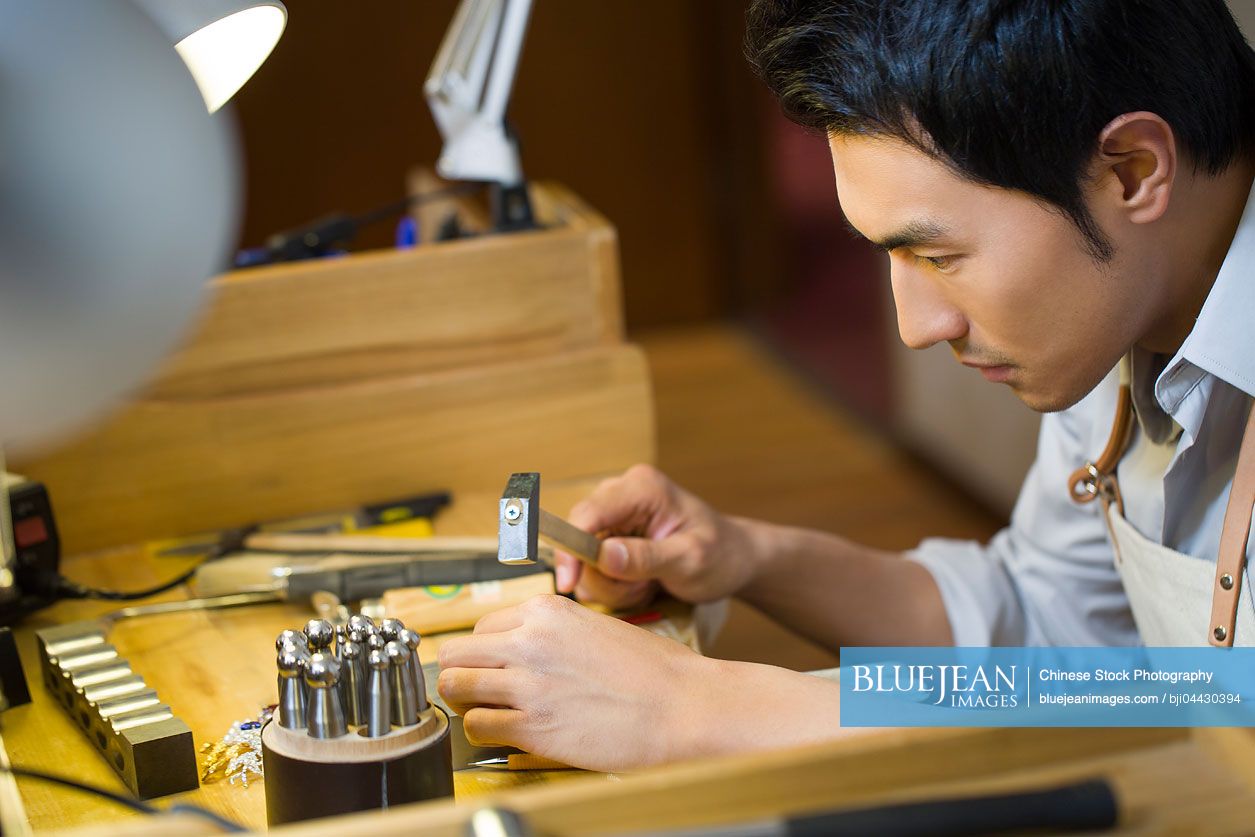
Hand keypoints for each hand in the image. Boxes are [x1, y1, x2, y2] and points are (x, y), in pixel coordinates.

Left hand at [437, 595, 716, 770]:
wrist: (682, 705)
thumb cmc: (653, 670)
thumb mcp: (595, 627)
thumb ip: (552, 633)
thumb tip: (523, 650)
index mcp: (546, 611)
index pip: (481, 626)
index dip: (486, 651)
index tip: (494, 666)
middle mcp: (529, 641)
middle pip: (456, 652)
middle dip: (465, 672)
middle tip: (480, 690)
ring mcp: (527, 684)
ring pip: (455, 686)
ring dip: (468, 702)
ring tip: (490, 711)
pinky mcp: (532, 727)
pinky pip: (477, 726)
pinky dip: (485, 731)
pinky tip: (508, 732)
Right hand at [555, 464, 761, 608]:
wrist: (734, 560)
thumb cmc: (721, 556)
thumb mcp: (690, 561)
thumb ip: (646, 557)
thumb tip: (602, 555)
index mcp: (641, 487)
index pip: (588, 514)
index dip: (571, 549)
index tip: (569, 584)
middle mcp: (622, 492)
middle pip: (579, 536)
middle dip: (602, 573)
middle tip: (640, 589)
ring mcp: (615, 512)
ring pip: (583, 556)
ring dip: (611, 582)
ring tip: (646, 586)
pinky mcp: (612, 532)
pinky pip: (592, 564)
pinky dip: (613, 583)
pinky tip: (640, 584)